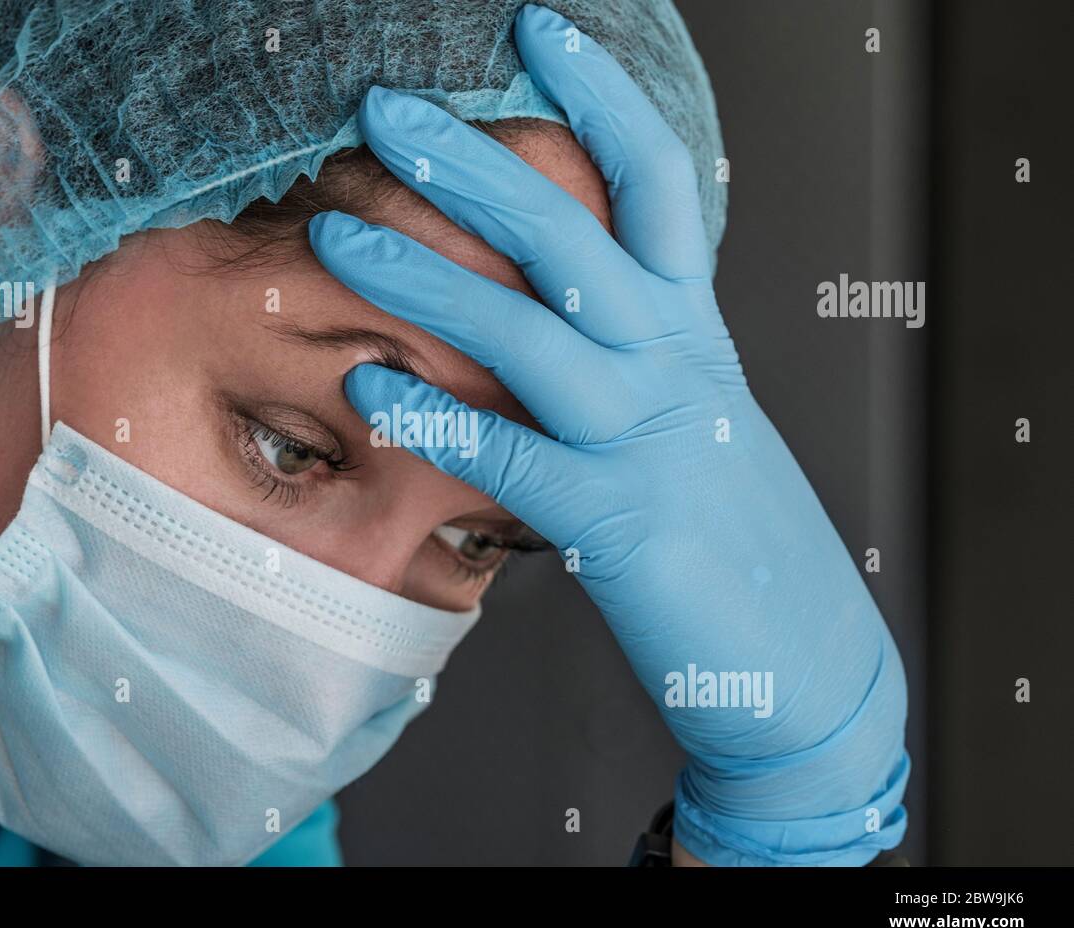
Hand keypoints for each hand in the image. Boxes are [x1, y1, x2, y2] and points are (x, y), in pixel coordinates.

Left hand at [309, 4, 909, 865]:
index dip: (601, 97)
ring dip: (425, 277)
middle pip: (573, 236)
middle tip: (384, 109)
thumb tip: (550, 285)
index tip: (536, 30)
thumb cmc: (731, 528)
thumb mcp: (693, 408)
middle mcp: (672, 366)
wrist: (802, 655)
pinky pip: (511, 457)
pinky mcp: (615, 523)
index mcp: (692, 330)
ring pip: (529, 332)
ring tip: (336, 234)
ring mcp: (645, 441)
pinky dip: (436, 417)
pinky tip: (369, 386)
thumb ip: (633, 342)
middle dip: (472, 163)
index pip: (655, 183)